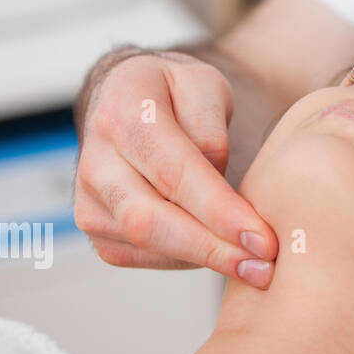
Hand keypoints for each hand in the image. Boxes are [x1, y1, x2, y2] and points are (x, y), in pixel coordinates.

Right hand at [73, 50, 278, 286]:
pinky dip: (187, 260)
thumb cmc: (173, 93)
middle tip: (265, 267)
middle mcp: (95, 161)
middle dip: (212, 249)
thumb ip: (211, 128)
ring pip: (146, 245)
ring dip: (204, 260)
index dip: (220, 211)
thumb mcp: (205, 84)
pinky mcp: (95, 228)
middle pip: (150, 221)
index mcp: (123, 115)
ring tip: (257, 268)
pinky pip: (143, 256)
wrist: (125, 100)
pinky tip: (223, 254)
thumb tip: (215, 183)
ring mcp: (88, 199)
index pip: (174, 174)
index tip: (263, 239)